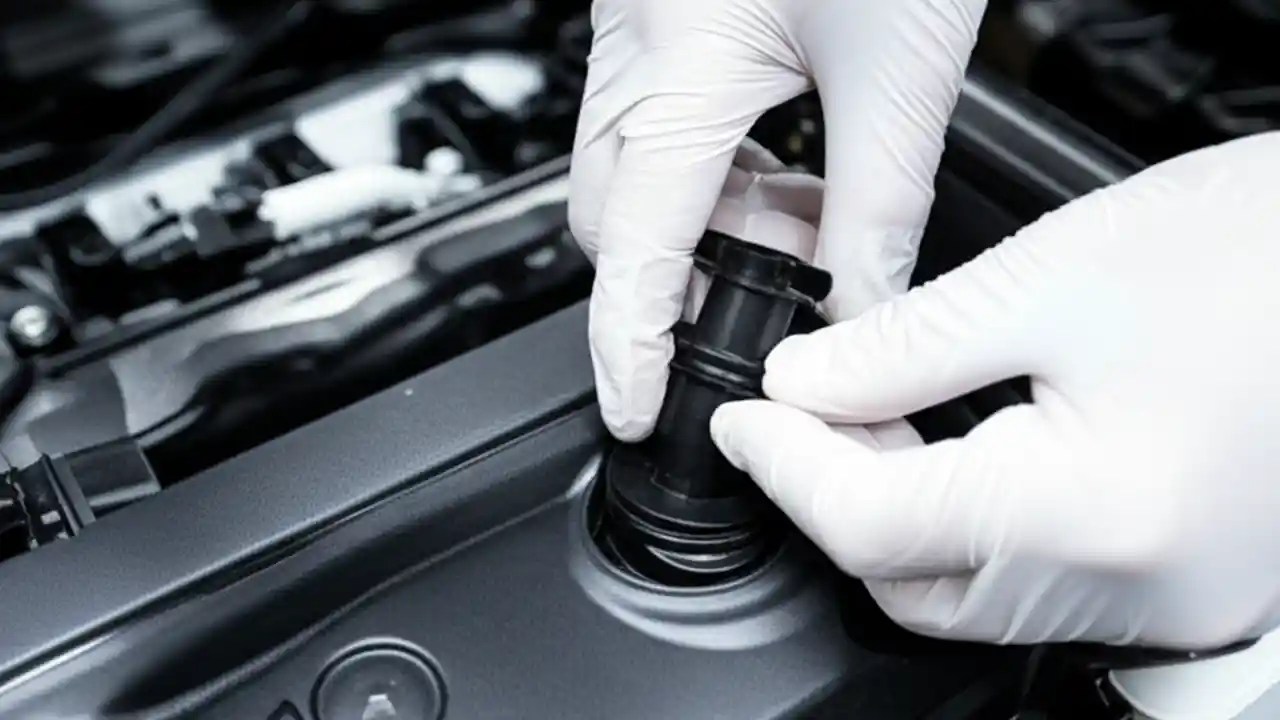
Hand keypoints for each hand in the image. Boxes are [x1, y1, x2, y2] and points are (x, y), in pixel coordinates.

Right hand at [568, 0, 986, 439]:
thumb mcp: (901, 62)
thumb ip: (879, 202)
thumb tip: (864, 309)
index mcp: (681, 61)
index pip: (633, 241)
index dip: (628, 344)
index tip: (635, 409)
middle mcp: (634, 43)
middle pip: (616, 215)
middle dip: (677, 285)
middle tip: (762, 314)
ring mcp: (638, 22)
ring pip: (636, 168)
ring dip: (706, 225)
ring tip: (801, 238)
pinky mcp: (663, 8)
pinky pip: (657, 115)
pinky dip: (710, 171)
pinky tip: (779, 177)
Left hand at [712, 133, 1279, 648]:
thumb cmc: (1259, 251)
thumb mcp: (1049, 278)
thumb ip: (901, 350)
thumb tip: (802, 387)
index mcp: (1091, 511)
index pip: (867, 524)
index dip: (783, 466)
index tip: (744, 418)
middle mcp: (1134, 586)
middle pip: (911, 584)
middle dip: (836, 501)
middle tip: (805, 416)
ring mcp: (1169, 601)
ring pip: (971, 598)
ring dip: (903, 521)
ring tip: (876, 425)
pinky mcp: (1188, 584)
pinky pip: (1040, 586)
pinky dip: (976, 532)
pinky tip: (961, 457)